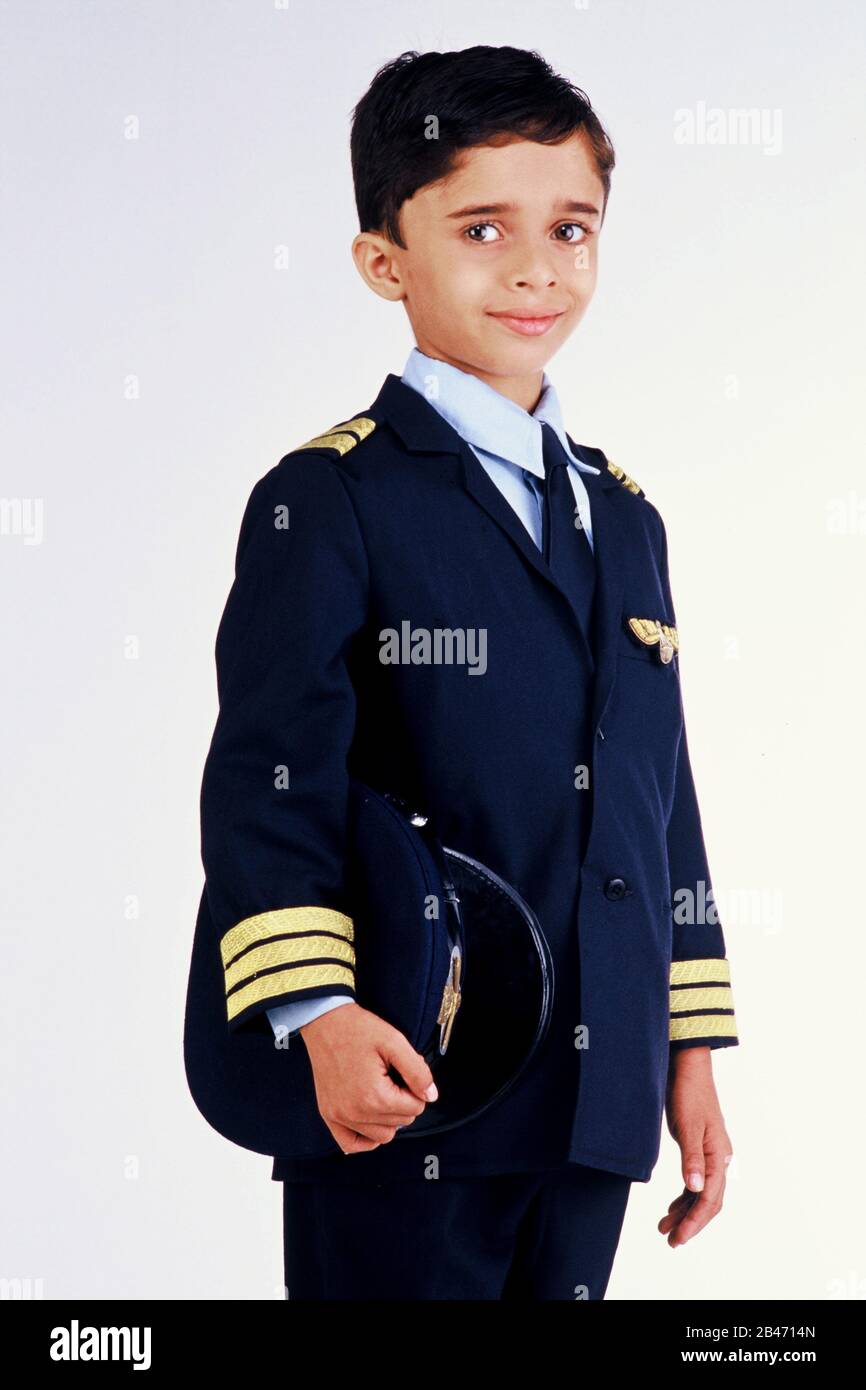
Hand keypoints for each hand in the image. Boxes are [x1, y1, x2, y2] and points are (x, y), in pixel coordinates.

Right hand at [299, 1002, 437, 1154]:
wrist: (325, 1022)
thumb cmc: (358, 1029)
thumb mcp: (394, 1042)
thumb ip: (417, 1071)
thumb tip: (431, 1096)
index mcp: (375, 1096)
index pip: (415, 1108)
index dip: (416, 1088)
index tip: (404, 1071)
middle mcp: (356, 1112)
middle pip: (401, 1122)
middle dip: (404, 1101)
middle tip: (393, 1076)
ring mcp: (340, 1116)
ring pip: (382, 1136)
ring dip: (389, 1118)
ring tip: (382, 1092)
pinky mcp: (329, 1115)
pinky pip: (351, 1144)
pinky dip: (365, 1137)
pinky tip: (371, 1119)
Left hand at [660, 1046, 732, 1247]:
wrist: (688, 1068)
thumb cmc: (688, 1093)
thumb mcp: (687, 1126)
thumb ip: (692, 1158)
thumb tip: (695, 1188)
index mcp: (720, 1156)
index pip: (709, 1198)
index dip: (694, 1221)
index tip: (677, 1238)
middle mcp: (720, 1159)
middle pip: (709, 1201)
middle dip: (691, 1223)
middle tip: (671, 1242)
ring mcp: (711, 1155)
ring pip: (701, 1194)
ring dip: (685, 1212)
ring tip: (665, 1229)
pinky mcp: (700, 1149)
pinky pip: (696, 1181)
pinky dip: (684, 1197)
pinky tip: (672, 1208)